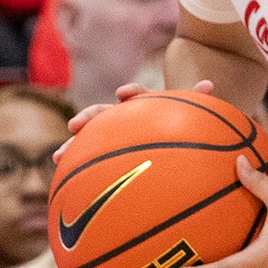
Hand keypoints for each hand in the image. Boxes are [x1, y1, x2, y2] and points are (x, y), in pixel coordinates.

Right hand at [59, 80, 214, 159]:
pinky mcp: (107, 158)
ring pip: (90, 140)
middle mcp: (125, 119)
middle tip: (75, 125)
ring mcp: (113, 137)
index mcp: (146, 106)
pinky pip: (90, 164)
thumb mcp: (190, 119)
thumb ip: (198, 103)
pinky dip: (76, 171)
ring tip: (58, 157)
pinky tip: (63, 184)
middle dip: (88, 118)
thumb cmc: (182, 131)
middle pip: (103, 114)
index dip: (131, 93)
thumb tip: (208, 83)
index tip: (123, 94)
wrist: (176, 150)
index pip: (138, 95)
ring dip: (73, 146)